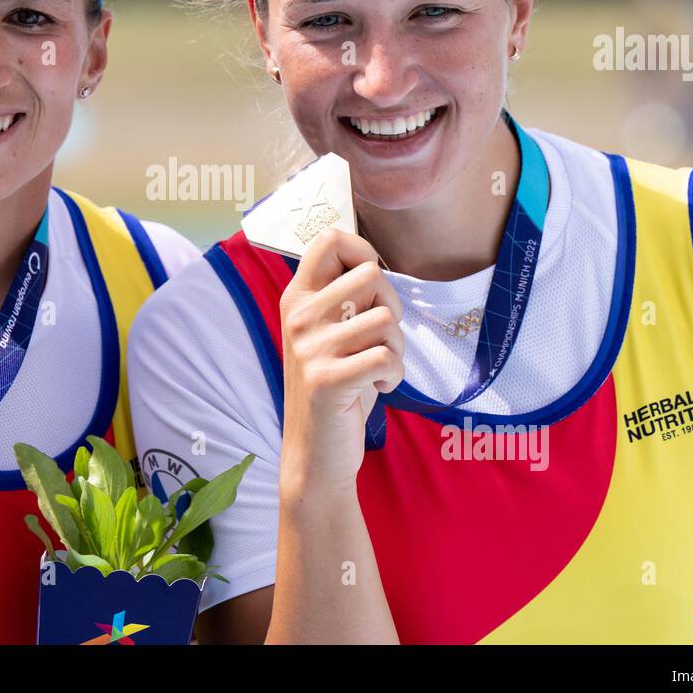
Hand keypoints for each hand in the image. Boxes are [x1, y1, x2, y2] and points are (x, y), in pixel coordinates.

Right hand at [279, 228, 403, 494]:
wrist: (315, 452)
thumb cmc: (334, 385)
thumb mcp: (328, 333)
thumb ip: (342, 298)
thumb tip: (372, 262)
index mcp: (297, 298)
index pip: (329, 240)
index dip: (363, 249)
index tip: (373, 282)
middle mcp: (298, 317)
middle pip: (371, 274)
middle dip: (392, 305)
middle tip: (380, 336)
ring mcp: (310, 349)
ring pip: (386, 319)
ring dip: (396, 347)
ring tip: (376, 368)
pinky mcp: (327, 380)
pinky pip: (387, 356)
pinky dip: (394, 374)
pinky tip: (378, 385)